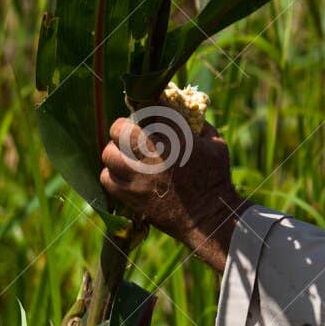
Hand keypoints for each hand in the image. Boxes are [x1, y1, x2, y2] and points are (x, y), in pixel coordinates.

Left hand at [100, 109, 246, 272]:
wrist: (210, 219)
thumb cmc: (216, 180)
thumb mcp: (217, 145)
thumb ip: (200, 126)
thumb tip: (184, 112)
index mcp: (176, 138)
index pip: (150, 108)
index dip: (147, 106)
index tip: (149, 110)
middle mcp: (154, 155)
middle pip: (119, 128)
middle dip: (123, 128)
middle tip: (130, 134)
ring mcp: (139, 177)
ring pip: (109, 153)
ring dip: (115, 152)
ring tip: (125, 156)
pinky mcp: (132, 196)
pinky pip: (107, 178)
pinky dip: (113, 175)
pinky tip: (124, 176)